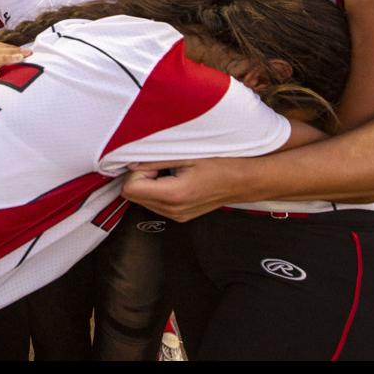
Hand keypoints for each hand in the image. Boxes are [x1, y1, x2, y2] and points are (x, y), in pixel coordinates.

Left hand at [121, 159, 251, 221]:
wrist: (243, 181)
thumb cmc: (221, 165)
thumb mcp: (186, 156)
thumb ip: (156, 160)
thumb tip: (132, 163)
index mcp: (173, 195)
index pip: (130, 188)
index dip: (135, 172)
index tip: (151, 163)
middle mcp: (173, 210)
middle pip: (132, 196)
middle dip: (139, 179)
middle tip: (159, 166)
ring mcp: (176, 216)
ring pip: (142, 201)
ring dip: (148, 185)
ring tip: (169, 173)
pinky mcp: (180, 217)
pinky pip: (155, 205)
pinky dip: (157, 192)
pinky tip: (174, 181)